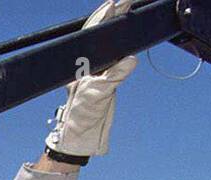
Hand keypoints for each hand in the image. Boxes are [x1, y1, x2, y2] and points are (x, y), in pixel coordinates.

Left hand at [45, 1, 136, 157]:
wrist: (81, 135)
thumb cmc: (81, 116)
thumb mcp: (97, 96)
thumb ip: (113, 77)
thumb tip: (129, 60)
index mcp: (80, 64)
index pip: (92, 34)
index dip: (103, 18)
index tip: (115, 4)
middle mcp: (87, 64)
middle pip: (99, 34)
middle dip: (112, 17)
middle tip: (126, 2)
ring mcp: (96, 70)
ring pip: (107, 43)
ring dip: (118, 28)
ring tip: (128, 10)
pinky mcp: (106, 78)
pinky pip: (116, 57)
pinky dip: (123, 44)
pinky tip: (130, 36)